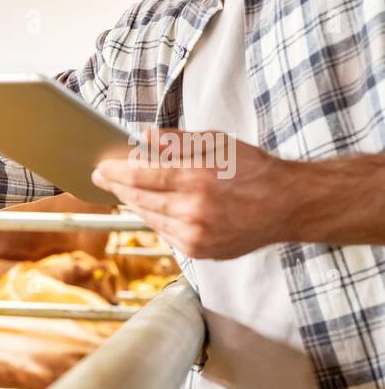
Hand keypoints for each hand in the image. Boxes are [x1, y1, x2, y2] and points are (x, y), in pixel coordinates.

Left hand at [91, 129, 302, 258]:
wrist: (288, 206)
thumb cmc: (254, 170)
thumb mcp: (218, 144)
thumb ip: (176, 142)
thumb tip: (141, 138)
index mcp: (198, 178)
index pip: (141, 175)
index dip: (115, 171)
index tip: (100, 167)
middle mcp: (194, 210)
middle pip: (139, 198)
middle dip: (117, 186)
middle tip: (101, 176)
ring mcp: (195, 235)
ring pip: (149, 217)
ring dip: (133, 202)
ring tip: (122, 189)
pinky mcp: (198, 251)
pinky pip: (164, 232)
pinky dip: (155, 218)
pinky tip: (150, 206)